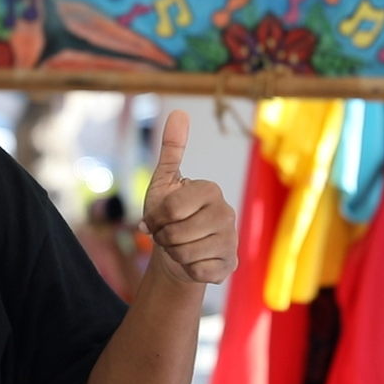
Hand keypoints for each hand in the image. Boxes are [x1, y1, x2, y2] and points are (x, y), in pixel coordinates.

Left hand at [139, 110, 236, 284]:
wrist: (176, 253)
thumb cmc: (170, 216)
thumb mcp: (164, 182)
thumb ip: (172, 149)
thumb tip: (179, 111)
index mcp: (210, 190)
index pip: (169, 210)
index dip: (153, 219)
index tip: (155, 219)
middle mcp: (226, 212)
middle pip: (175, 234)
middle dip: (162, 239)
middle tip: (167, 235)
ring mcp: (231, 240)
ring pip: (185, 254)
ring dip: (173, 254)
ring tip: (179, 247)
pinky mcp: (230, 265)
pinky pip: (198, 272)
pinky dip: (187, 269)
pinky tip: (193, 261)